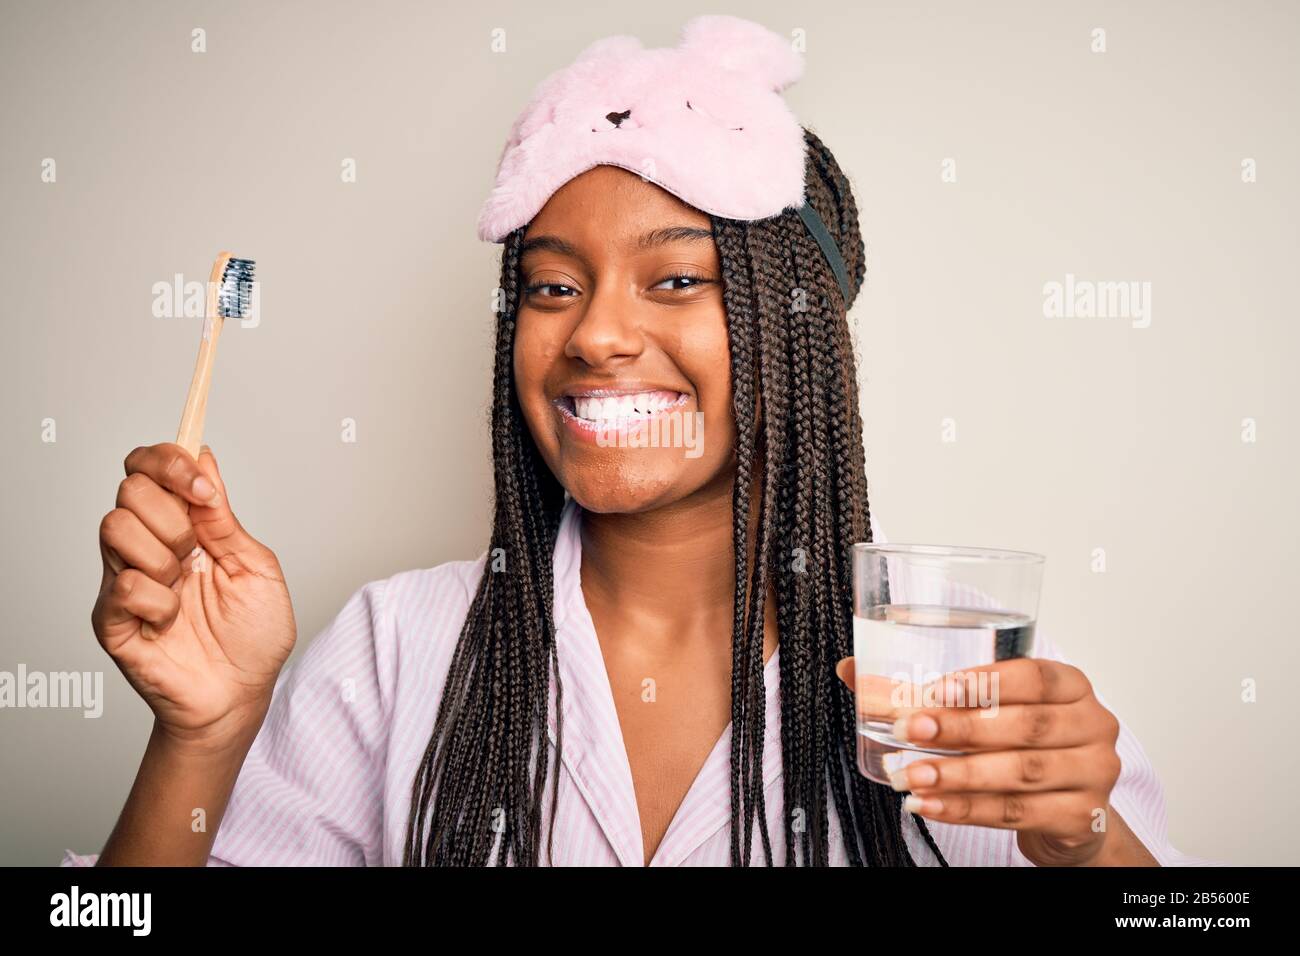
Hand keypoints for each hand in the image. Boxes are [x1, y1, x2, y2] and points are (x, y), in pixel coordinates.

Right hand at [92, 443, 296, 753]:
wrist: (241, 696)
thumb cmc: (252, 637)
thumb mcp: (256, 566)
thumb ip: (224, 517)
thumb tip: (205, 457)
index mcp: (183, 527)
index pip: (150, 468)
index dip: (170, 461)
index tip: (204, 487)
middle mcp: (148, 547)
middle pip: (130, 488)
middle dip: (174, 516)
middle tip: (197, 554)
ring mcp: (125, 580)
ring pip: (115, 526)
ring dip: (163, 556)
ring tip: (184, 589)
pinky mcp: (112, 619)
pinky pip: (122, 585)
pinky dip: (158, 602)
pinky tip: (172, 621)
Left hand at [836, 656, 1133, 865]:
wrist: (1067, 812)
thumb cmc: (1020, 746)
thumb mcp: (986, 711)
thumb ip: (924, 691)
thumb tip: (851, 669)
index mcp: (1071, 686)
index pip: (1034, 676)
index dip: (985, 682)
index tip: (936, 688)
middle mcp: (1092, 725)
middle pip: (1025, 726)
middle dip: (960, 728)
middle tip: (908, 729)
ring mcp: (1093, 774)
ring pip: (1019, 773)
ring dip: (958, 774)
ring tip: (911, 775)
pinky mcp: (1081, 818)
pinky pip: (1016, 813)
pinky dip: (966, 809)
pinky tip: (929, 804)